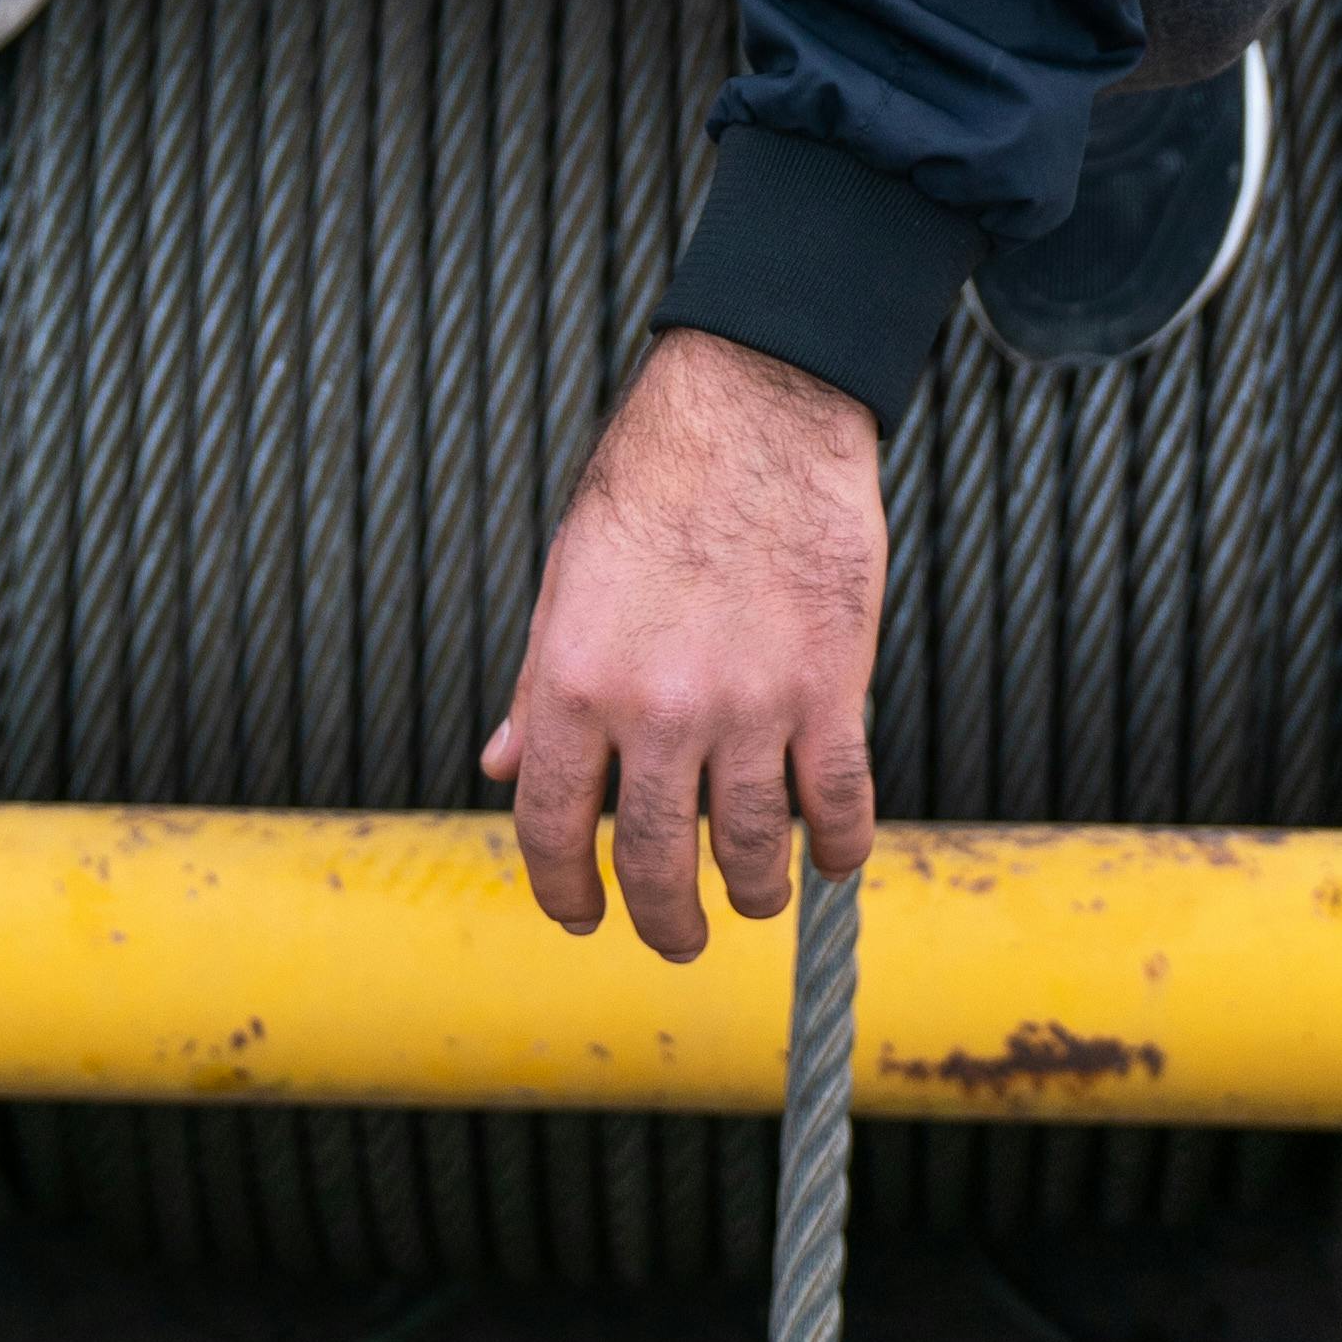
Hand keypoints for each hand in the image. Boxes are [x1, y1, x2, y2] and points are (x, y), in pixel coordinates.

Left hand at [483, 328, 883, 963]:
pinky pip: (838, 802)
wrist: (757, 405)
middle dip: (664, 920)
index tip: (583, 916)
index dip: (564, 889)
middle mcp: (654, 706)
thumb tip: (501, 764)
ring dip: (753, 891)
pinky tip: (834, 858)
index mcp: (572, 677)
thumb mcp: (568, 576)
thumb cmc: (654, 481)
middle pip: (653, 860)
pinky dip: (840, 847)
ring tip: (754, 895)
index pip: (550, 825)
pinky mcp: (829, 685)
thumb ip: (538, 682)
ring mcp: (747, 701)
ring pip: (752, 850)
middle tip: (676, 936)